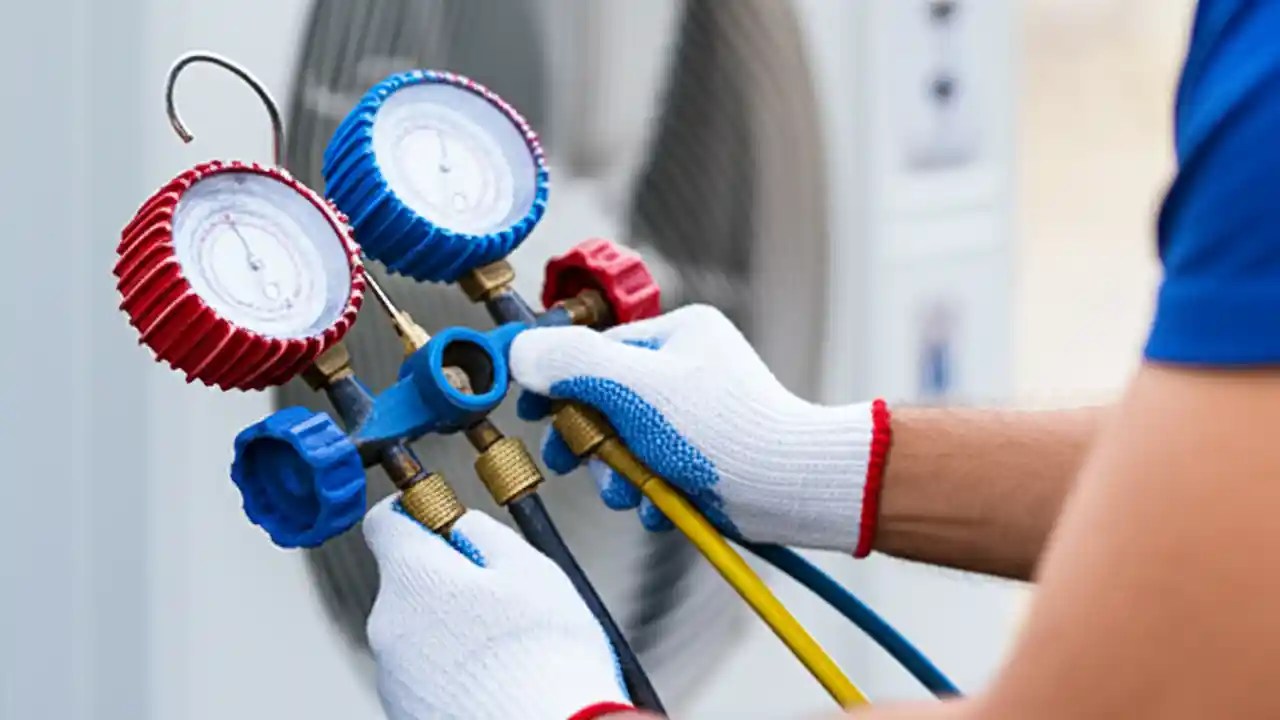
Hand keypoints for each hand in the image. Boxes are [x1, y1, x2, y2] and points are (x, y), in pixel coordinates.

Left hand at [362, 497, 634, 719]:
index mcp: (412, 578)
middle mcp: (388, 626)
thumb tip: (459, 523)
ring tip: (507, 650)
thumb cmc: (545, 658)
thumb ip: (482, 531)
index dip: (418, 514)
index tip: (446, 522)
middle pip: (409, 582)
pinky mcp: (404, 711)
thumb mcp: (529, 567)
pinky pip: (426, 674)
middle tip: (503, 599)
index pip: (386, 521)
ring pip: (419, 631)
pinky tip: (495, 681)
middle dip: (449, 582)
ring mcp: (393, 677)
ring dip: (453, 630)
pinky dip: (454, 671)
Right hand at [510, 304, 890, 554]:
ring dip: (619, 475)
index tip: (530, 409)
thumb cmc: (725, 430)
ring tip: (630, 492)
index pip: (596, 351)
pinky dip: (653, 493)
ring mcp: (697, 417)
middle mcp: (688, 370)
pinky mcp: (706, 459)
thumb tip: (521, 350)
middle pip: (607, 402)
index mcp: (678, 335)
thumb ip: (574, 365)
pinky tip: (661, 506)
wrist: (792, 487)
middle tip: (570, 459)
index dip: (559, 382)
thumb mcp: (636, 387)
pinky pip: (658, 473)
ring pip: (629, 444)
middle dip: (590, 439)